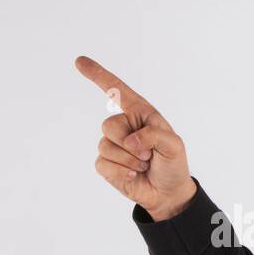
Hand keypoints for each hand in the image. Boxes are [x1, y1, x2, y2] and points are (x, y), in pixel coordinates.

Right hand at [77, 55, 197, 220]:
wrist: (167, 193)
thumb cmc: (172, 165)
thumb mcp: (174, 145)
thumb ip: (154, 135)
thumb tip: (129, 141)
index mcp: (141, 114)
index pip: (116, 90)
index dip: (97, 75)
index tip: (79, 61)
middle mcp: (124, 126)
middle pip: (109, 126)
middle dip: (131, 145)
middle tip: (149, 156)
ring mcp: (113, 145)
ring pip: (106, 146)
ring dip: (129, 160)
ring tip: (143, 165)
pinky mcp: (106, 164)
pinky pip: (103, 163)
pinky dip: (121, 172)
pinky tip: (133, 175)